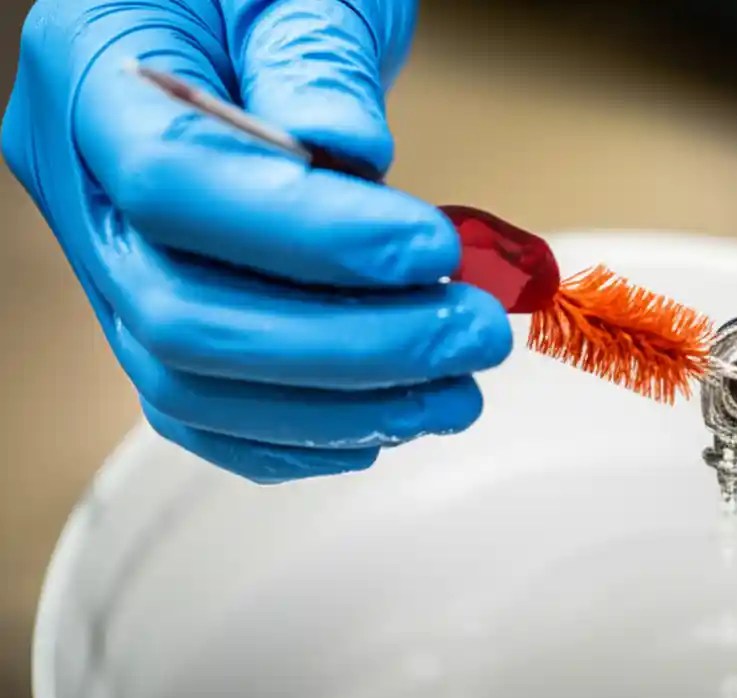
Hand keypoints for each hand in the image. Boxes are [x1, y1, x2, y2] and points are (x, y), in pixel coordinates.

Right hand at [2, 0, 511, 481]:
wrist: (245, 17)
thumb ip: (315, 65)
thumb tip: (345, 155)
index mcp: (88, 74)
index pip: (172, 183)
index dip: (308, 236)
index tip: (430, 250)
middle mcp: (80, 186)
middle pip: (180, 313)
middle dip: (347, 345)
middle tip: (470, 334)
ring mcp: (112, 262)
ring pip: (191, 382)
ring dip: (342, 406)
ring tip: (457, 387)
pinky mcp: (159, 315)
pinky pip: (202, 410)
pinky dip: (299, 432)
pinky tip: (388, 418)